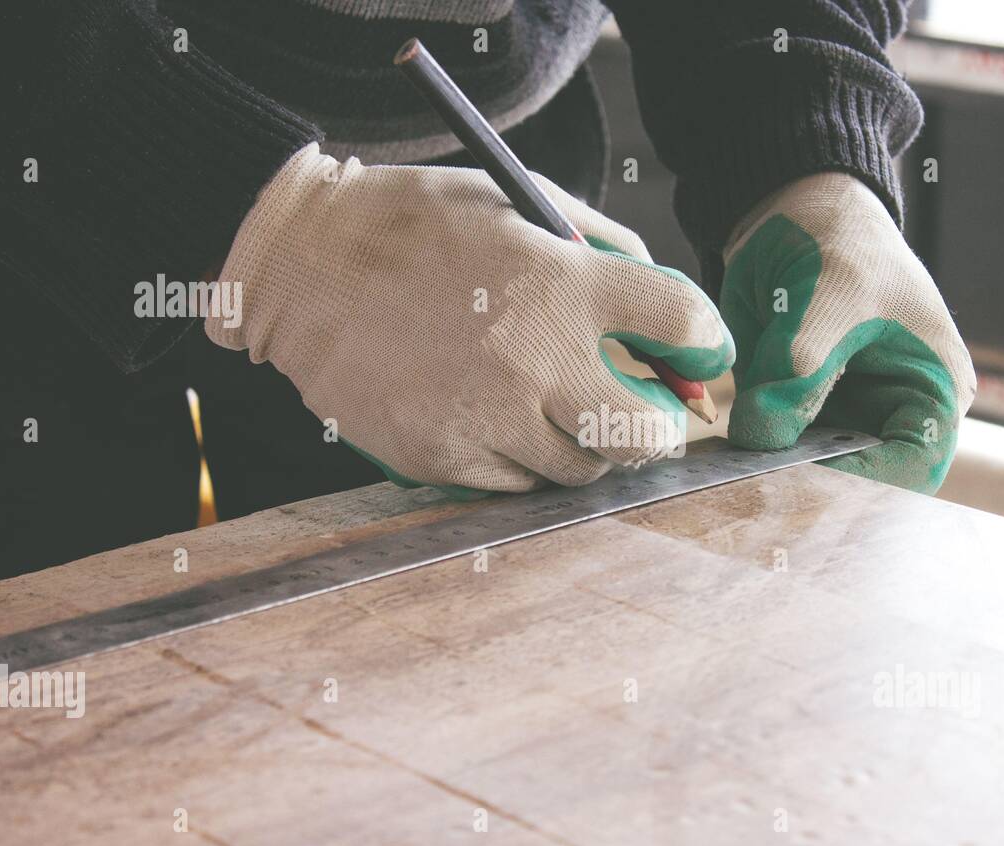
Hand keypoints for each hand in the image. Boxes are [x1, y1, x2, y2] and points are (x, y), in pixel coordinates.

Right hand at [207, 144, 733, 496]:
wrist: (297, 265)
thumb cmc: (416, 225)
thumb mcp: (517, 202)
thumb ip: (602, 249)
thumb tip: (664, 308)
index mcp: (563, 284)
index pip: (686, 325)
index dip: (706, 344)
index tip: (695, 353)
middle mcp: (535, 359)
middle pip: (649, 434)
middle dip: (656, 425)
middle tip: (639, 407)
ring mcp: (487, 417)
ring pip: (581, 468)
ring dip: (585, 442)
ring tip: (551, 401)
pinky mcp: (442, 456)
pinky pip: (517, 485)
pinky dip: (523, 458)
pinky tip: (494, 415)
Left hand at [720, 172, 974, 494]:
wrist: (793, 217)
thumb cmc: (838, 246)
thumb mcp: (825, 303)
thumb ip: (799, 374)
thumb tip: (763, 439)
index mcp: (935, 394)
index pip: (910, 470)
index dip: (859, 484)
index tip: (796, 480)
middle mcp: (896, 416)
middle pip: (862, 483)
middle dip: (811, 485)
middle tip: (755, 488)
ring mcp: (847, 418)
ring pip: (813, 472)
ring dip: (775, 473)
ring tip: (735, 473)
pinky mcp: (803, 413)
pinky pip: (780, 449)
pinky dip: (754, 453)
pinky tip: (727, 456)